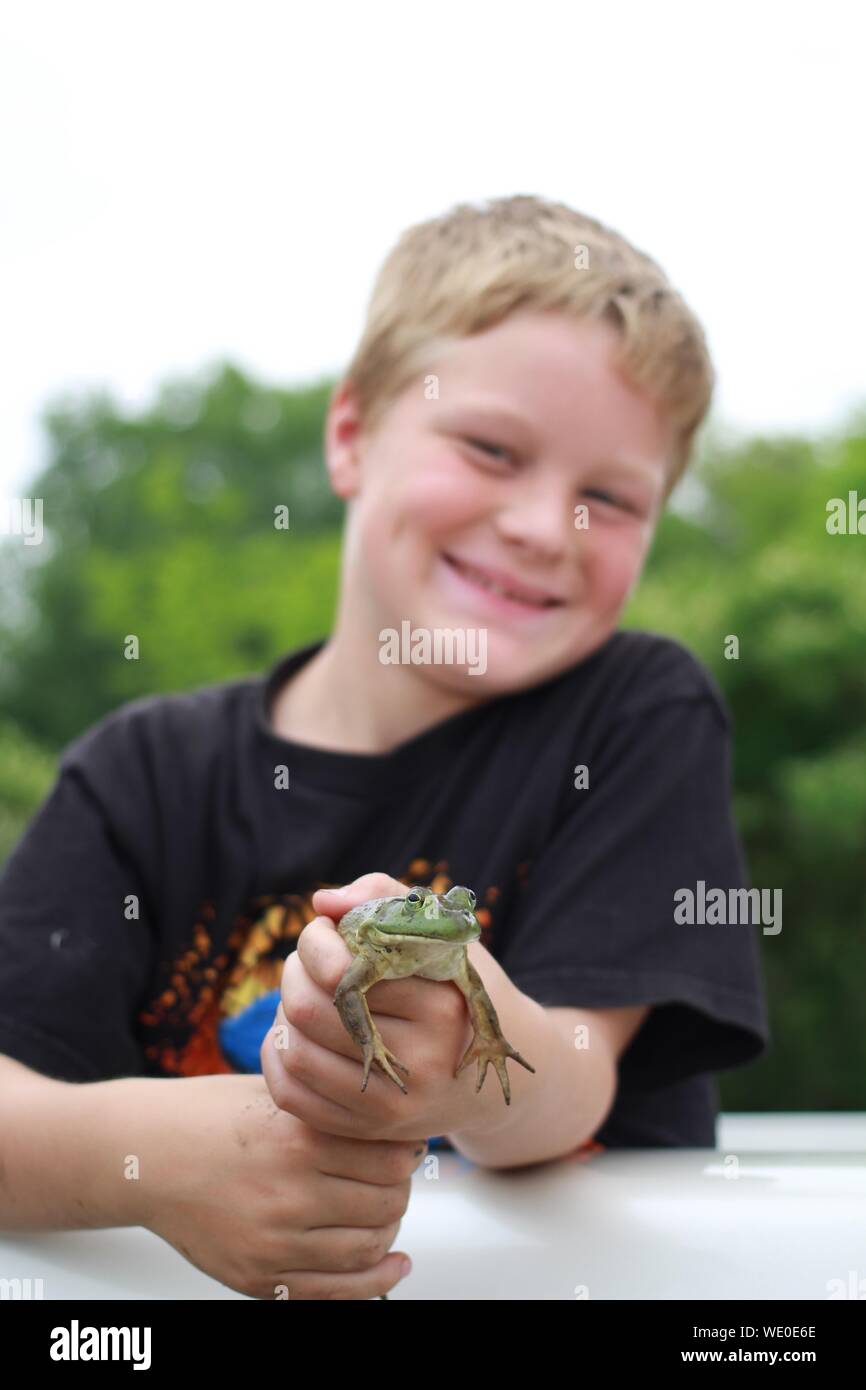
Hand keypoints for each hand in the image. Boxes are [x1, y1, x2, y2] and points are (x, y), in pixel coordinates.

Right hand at [137, 1071, 421, 1299]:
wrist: (148, 1157)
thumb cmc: (213, 1117)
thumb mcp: (276, 1097)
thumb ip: (332, 1114)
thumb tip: (399, 1135)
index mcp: (296, 1139)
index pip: (389, 1157)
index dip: (406, 1151)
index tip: (406, 1146)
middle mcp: (288, 1194)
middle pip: (385, 1203)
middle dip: (401, 1190)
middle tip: (397, 1177)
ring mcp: (273, 1243)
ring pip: (367, 1248)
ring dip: (389, 1231)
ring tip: (387, 1212)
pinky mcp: (258, 1278)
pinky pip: (334, 1292)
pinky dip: (375, 1282)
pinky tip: (394, 1264)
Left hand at [260, 871, 513, 1141]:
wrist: (482, 1079)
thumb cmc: (451, 992)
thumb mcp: (437, 936)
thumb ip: (383, 897)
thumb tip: (323, 902)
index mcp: (440, 1008)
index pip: (343, 969)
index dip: (316, 941)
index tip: (325, 932)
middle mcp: (420, 1063)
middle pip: (310, 1011)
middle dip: (294, 975)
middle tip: (307, 964)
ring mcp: (392, 1107)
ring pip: (294, 1052)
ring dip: (284, 1014)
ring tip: (305, 997)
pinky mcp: (366, 1132)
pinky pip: (291, 1095)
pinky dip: (278, 1057)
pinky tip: (295, 1035)